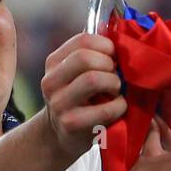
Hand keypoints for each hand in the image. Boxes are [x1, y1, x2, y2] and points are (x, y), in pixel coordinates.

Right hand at [39, 32, 127, 156]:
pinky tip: (119, 107)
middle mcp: (50, 82)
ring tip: (116, 91)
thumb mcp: (75, 74)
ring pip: (93, 79)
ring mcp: (59, 104)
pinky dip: (119, 106)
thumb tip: (120, 35)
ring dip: (114, 83)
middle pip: (85, 58)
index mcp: (53, 63)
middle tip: (115, 75)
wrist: (60, 135)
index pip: (82, 40)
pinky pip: (105, 109)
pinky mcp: (71, 124)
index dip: (106, 45)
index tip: (114, 57)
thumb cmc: (78, 99)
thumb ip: (92, 55)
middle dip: (109, 65)